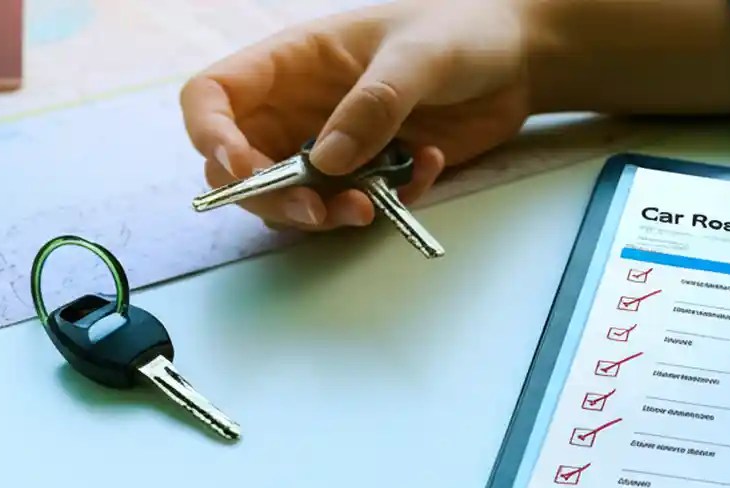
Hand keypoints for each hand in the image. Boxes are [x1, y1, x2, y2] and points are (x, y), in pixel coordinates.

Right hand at [179, 0, 532, 230]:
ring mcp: (334, 143)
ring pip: (295, 197)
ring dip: (325, 213)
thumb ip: (373, 105)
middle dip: (271, 198)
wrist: (519, 59)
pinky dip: (384, 203)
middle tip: (319, 213)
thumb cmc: (463, 31)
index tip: (243, 172)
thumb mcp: (418, 57)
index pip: (213, 98)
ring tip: (372, 208)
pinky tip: (428, 167)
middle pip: (242, 165)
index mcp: (292, 62)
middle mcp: (301, 107)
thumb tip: (325, 161)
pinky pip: (354, 204)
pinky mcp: (371, 171)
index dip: (211, 138)